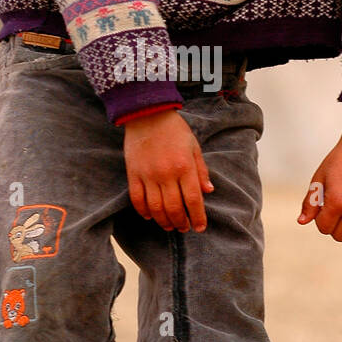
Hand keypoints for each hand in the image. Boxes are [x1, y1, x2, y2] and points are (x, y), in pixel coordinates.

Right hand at [124, 109, 213, 231]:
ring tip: (170, 226)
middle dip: (181, 223)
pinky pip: (137, 199)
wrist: (147, 113)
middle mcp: (166, 174)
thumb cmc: (174, 129)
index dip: (198, 217)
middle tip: (185, 228)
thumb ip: (201, 170)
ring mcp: (148, 175)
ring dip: (164, 221)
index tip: (200, 227)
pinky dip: (144, 211)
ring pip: (156, 208)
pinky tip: (150, 216)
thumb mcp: (194, 147)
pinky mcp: (133, 173)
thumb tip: (208, 191)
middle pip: (174, 208)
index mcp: (184, 166)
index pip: (193, 200)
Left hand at [297, 109, 341, 240]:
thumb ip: (310, 204)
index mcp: (336, 202)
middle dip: (332, 226)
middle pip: (339, 236)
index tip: (322, 207)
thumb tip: (302, 222)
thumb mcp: (318, 180)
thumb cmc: (339, 162)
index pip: (324, 228)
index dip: (320, 220)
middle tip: (333, 209)